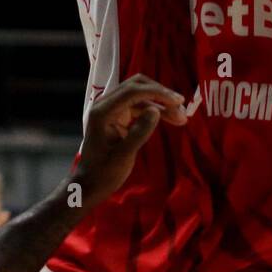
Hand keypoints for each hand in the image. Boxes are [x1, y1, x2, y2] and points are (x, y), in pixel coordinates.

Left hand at [77, 74, 186, 206]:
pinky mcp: (118, 116)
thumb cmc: (103, 173)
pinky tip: (170, 118)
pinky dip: (155, 111)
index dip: (157, 93)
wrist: (90, 184)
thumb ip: (138, 133)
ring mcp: (112, 109)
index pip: (132, 92)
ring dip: (161, 104)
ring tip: (181, 117)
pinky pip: (139, 106)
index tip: (178, 101)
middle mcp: (105, 105)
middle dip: (160, 94)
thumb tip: (156, 111)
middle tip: (181, 107)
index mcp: (103, 112)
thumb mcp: (123, 157)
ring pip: (140, 96)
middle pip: (136, 86)